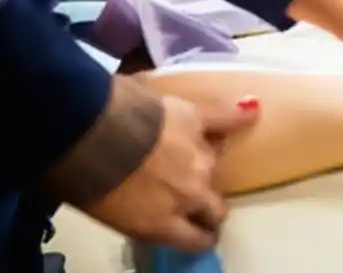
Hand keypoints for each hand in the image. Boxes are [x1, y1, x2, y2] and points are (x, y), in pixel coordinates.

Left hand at [81, 95, 259, 251]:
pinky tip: (250, 112)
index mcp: (163, 223)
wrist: (87, 132)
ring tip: (189, 154)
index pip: (198, 239)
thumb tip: (153, 210)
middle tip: (193, 198)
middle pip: (215, 207)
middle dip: (207, 206)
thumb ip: (144, 216)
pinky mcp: (197, 119)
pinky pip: (226, 119)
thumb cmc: (82, 178)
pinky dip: (238, 117)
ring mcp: (199, 156)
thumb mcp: (112, 215)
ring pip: (215, 165)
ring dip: (204, 164)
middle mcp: (190, 194)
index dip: (200, 235)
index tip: (199, 232)